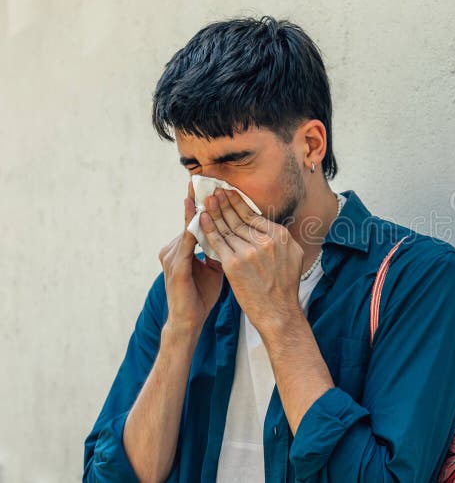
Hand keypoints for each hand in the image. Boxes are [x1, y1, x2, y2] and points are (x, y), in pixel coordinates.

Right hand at [158, 179, 224, 334]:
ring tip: (203, 193)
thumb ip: (220, 251)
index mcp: (182, 248)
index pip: (195, 221)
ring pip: (188, 228)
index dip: (203, 205)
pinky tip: (200, 219)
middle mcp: (174, 248)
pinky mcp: (176, 266)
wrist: (188, 321)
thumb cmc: (201, 295)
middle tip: (203, 180)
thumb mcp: (214, 268)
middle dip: (197, 201)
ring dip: (196, 211)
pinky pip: (187, 244)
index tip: (212, 187)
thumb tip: (235, 237)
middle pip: (189, 220)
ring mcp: (172, 256)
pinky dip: (194, 230)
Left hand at [198, 188, 303, 328]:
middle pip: (239, 218)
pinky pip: (218, 242)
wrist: (278, 312)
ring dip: (214, 212)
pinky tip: (200, 219)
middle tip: (214, 190)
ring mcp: (249, 252)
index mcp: (280, 236)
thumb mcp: (292, 257)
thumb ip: (281, 240)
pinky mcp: (234, 264)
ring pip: (227, 228)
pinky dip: (208, 229)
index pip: (254, 215)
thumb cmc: (284, 287)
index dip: (239, 203)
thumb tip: (272, 228)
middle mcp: (266, 241)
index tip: (229, 193)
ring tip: (205, 200)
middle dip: (224, 202)